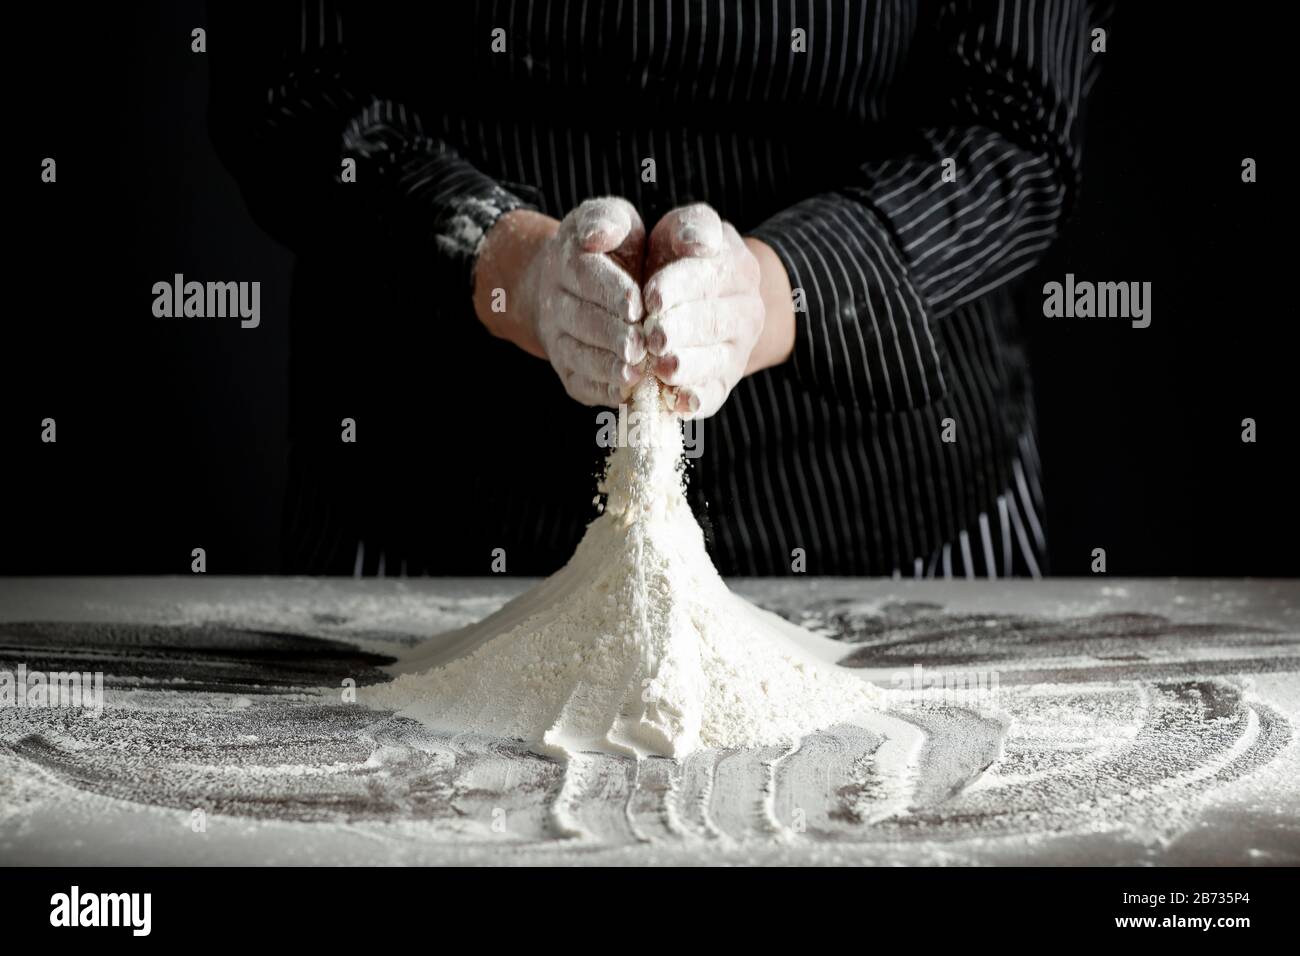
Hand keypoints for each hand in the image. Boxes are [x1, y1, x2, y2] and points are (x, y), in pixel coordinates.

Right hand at [474, 198, 647, 405]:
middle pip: (581, 320)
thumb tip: (598, 235)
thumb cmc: (609, 250)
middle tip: (639, 346)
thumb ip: (608, 220)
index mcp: (567, 262)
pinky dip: (601, 391)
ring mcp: (558, 340)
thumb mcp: (610, 219)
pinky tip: (626, 394)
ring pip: (578, 355)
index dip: (610, 291)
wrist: (571, 285)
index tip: (636, 304)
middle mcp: (555, 303)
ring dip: (605, 367)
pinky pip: (579, 383)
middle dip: (611, 335)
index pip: (585, 276)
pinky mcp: (567, 371)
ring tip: (634, 374)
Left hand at [642, 204, 763, 418]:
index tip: (651, 296)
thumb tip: (700, 243)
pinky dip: (694, 401)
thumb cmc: (677, 260)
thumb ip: (690, 226)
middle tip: (652, 336)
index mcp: (737, 269)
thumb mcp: (683, 230)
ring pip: (716, 363)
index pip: (711, 277)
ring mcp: (736, 352)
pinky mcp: (721, 385)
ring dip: (687, 367)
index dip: (680, 287)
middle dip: (682, 330)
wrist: (696, 300)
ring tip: (661, 367)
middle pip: (715, 323)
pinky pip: (713, 397)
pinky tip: (674, 401)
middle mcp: (745, 313)